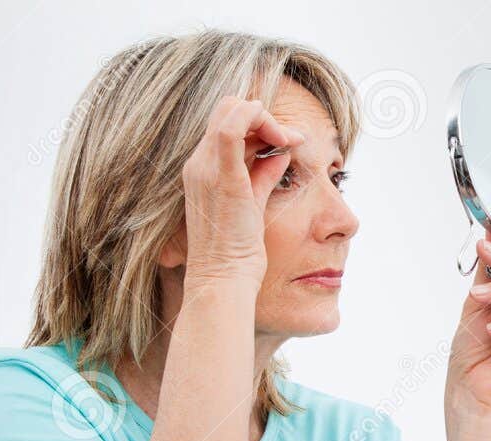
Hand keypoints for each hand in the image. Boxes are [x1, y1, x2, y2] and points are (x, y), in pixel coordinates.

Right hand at [179, 96, 305, 284]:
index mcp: (202, 171)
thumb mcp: (253, 206)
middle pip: (228, 111)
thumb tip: (283, 155)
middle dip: (264, 117)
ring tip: (291, 141)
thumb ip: (264, 176)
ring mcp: (206, 168)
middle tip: (292, 140)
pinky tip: (284, 138)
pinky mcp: (223, 177)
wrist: (222, 280)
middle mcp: (199, 164)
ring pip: (232, 111)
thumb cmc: (237, 253)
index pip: (227, 124)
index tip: (287, 143)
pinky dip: (259, 120)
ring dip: (267, 119)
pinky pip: (233, 126)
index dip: (258, 124)